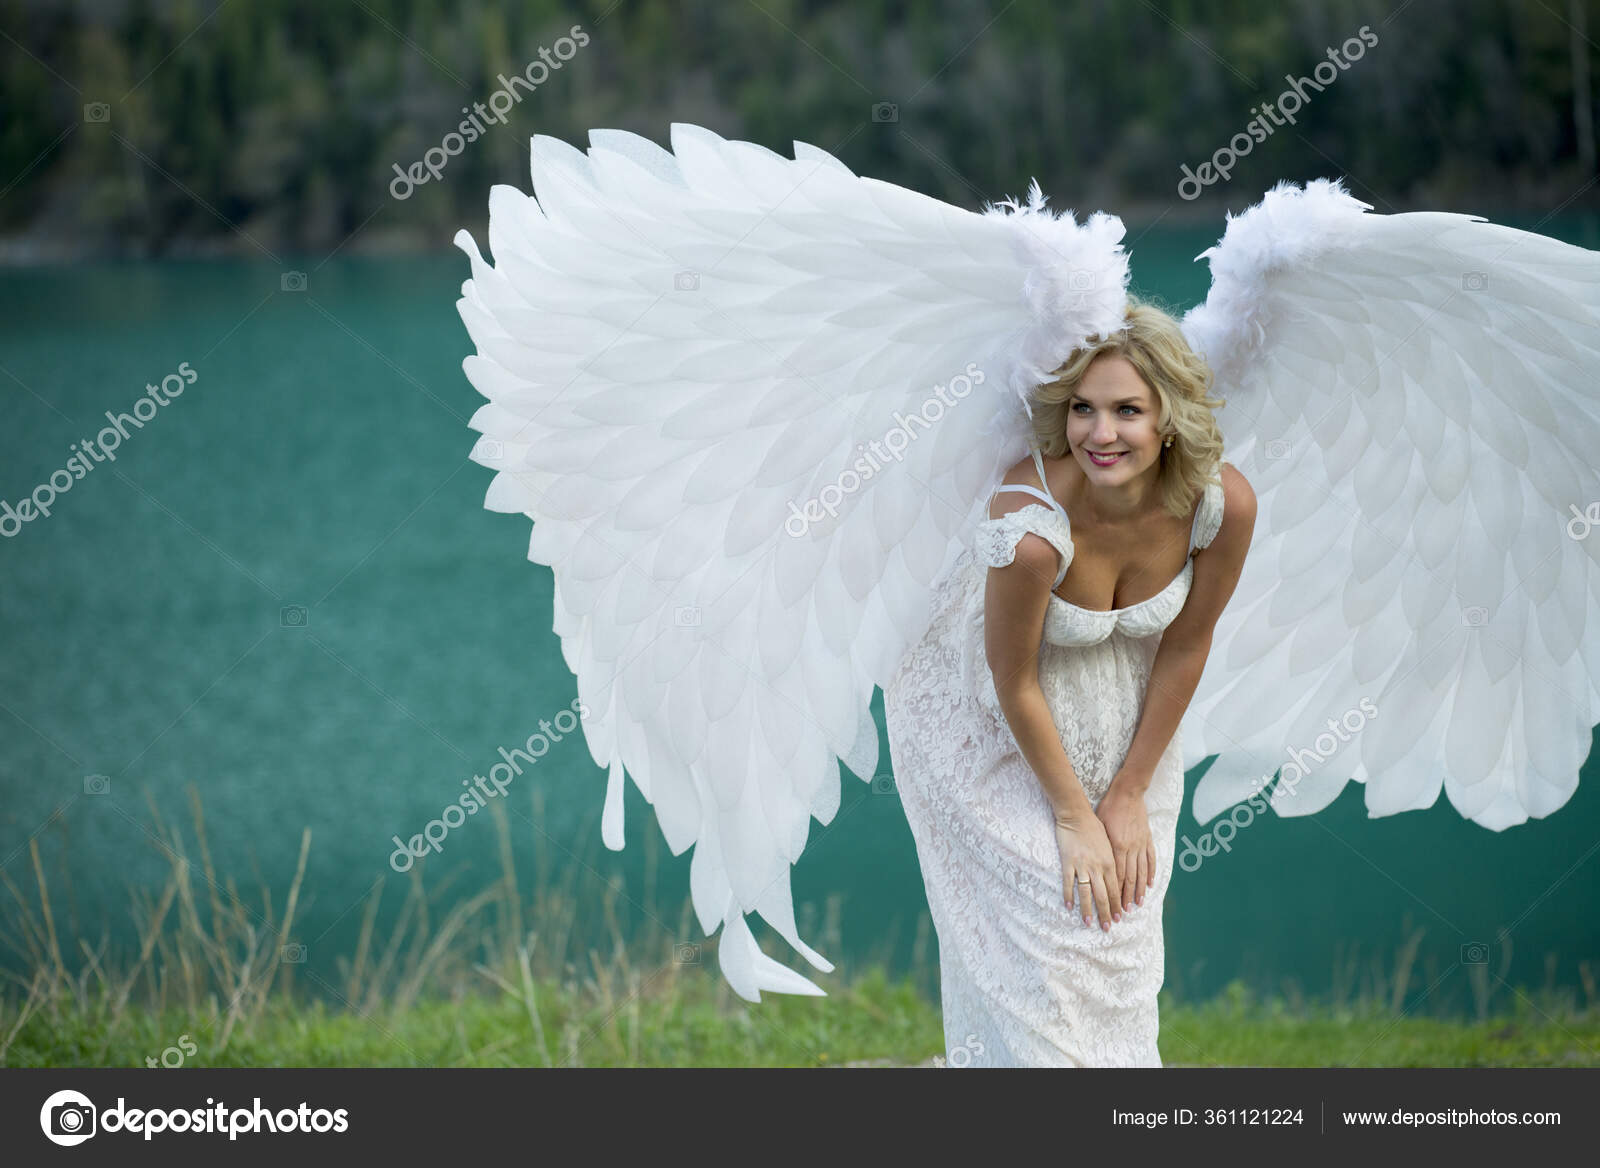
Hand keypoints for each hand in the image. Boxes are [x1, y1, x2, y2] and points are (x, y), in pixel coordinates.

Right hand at [1051, 806, 1119, 930]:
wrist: (1076, 814)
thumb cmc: (1093, 826)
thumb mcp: (1108, 844)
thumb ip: (1110, 861)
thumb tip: (1114, 877)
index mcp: (1110, 862)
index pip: (1115, 889)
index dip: (1117, 905)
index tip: (1119, 918)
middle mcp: (1098, 867)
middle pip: (1103, 896)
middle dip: (1106, 913)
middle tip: (1107, 927)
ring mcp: (1083, 866)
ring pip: (1087, 893)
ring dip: (1088, 910)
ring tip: (1088, 923)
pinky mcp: (1068, 862)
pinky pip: (1069, 883)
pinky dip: (1069, 896)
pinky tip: (1068, 907)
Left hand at [1095, 781, 1154, 913]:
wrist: (1127, 792)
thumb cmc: (1109, 807)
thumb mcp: (1099, 826)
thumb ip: (1101, 846)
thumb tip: (1095, 864)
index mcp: (1116, 847)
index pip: (1115, 876)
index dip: (1114, 893)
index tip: (1111, 906)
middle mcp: (1130, 849)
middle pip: (1128, 879)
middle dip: (1125, 898)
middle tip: (1123, 913)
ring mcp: (1141, 845)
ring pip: (1140, 873)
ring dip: (1138, 890)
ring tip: (1137, 904)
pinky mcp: (1147, 840)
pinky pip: (1150, 860)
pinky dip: (1150, 873)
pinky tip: (1150, 884)